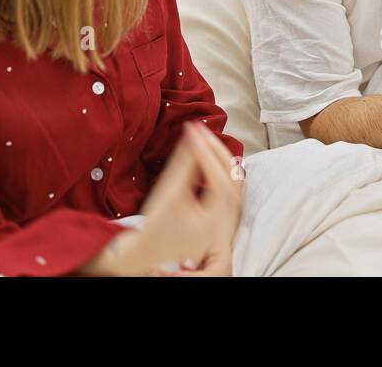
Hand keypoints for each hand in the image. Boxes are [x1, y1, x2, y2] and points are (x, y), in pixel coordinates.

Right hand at [102, 122, 243, 275]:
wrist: (147, 252)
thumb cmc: (154, 228)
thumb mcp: (168, 192)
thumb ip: (183, 163)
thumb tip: (192, 133)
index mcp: (215, 218)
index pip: (220, 178)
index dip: (208, 151)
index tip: (194, 131)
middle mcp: (225, 219)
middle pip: (233, 178)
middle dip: (217, 149)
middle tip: (201, 129)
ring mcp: (224, 219)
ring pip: (234, 182)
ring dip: (221, 158)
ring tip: (206, 138)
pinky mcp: (217, 216)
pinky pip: (228, 188)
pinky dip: (221, 170)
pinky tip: (209, 157)